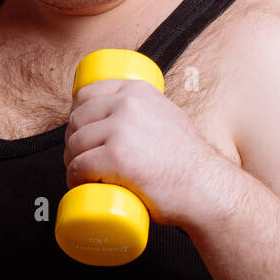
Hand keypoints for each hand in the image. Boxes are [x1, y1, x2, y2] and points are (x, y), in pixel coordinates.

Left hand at [62, 78, 227, 228]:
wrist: (207, 188)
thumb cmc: (188, 160)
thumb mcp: (167, 117)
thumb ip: (146, 109)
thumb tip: (120, 113)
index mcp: (136, 91)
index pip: (87, 94)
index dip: (76, 115)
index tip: (80, 133)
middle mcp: (127, 104)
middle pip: (78, 120)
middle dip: (72, 141)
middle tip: (81, 160)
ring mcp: (121, 130)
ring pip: (75, 144)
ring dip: (71, 162)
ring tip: (82, 175)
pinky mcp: (117, 157)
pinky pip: (79, 165)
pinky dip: (73, 178)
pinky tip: (78, 184)